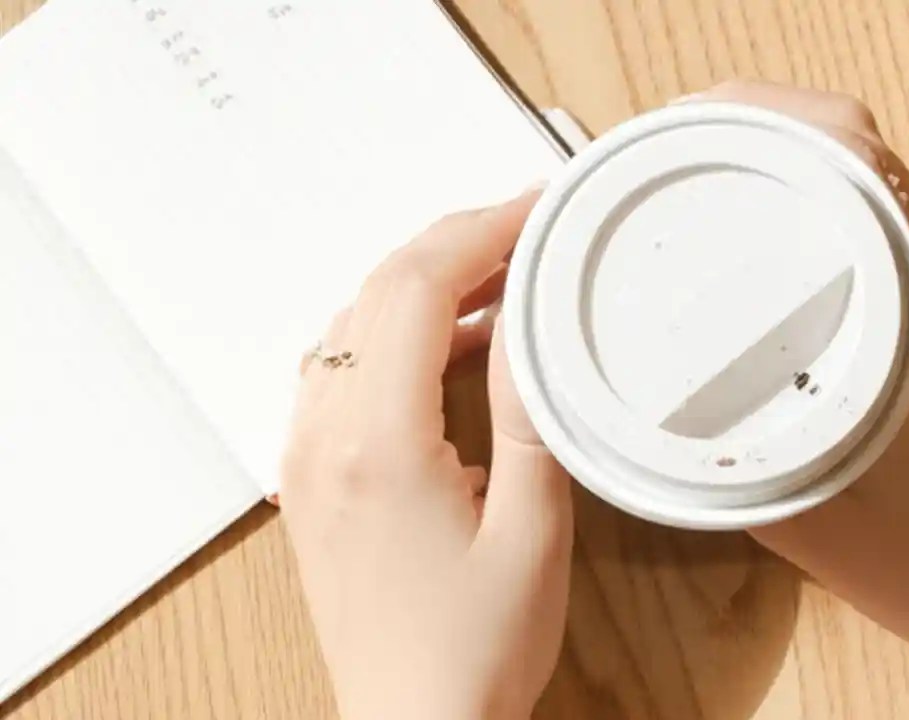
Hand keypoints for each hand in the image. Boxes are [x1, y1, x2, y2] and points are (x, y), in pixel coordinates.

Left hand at [279, 190, 572, 719]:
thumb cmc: (473, 652)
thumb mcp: (532, 529)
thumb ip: (528, 413)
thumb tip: (526, 323)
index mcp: (376, 447)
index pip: (413, 288)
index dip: (477, 231)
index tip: (531, 210)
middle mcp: (322, 441)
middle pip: (377, 292)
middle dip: (456, 246)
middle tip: (525, 232)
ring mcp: (306, 458)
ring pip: (355, 323)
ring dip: (425, 286)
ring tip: (501, 280)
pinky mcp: (311, 477)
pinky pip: (344, 368)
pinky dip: (397, 333)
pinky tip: (451, 343)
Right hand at [683, 82, 908, 717]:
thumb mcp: (802, 519)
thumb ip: (721, 455)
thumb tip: (644, 391)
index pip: (855, 163)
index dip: (767, 118)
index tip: (684, 126)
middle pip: (870, 148)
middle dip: (770, 120)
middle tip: (677, 141)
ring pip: (884, 177)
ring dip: (801, 153)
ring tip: (712, 167)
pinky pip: (893, 221)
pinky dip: (829, 196)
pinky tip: (772, 226)